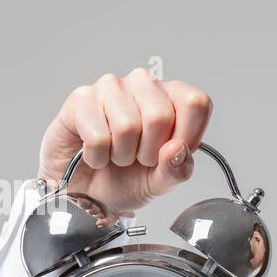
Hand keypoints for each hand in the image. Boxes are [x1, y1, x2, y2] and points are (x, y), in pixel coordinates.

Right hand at [38, 69, 213, 216]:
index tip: (170, 153)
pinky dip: (98, 156)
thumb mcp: (162, 182)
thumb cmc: (127, 178)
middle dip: (149, 152)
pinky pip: (98, 135)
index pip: (195, 103)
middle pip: (160, 116)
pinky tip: (96, 153)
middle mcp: (143, 85)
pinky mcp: (81, 98)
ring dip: (121, 155)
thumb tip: (178, 148)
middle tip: (137, 157)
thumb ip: (178, 169)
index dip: (187, 136)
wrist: (88, 191)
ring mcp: (111, 87)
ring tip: (116, 154)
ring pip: (127, 126)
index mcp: (172, 98)